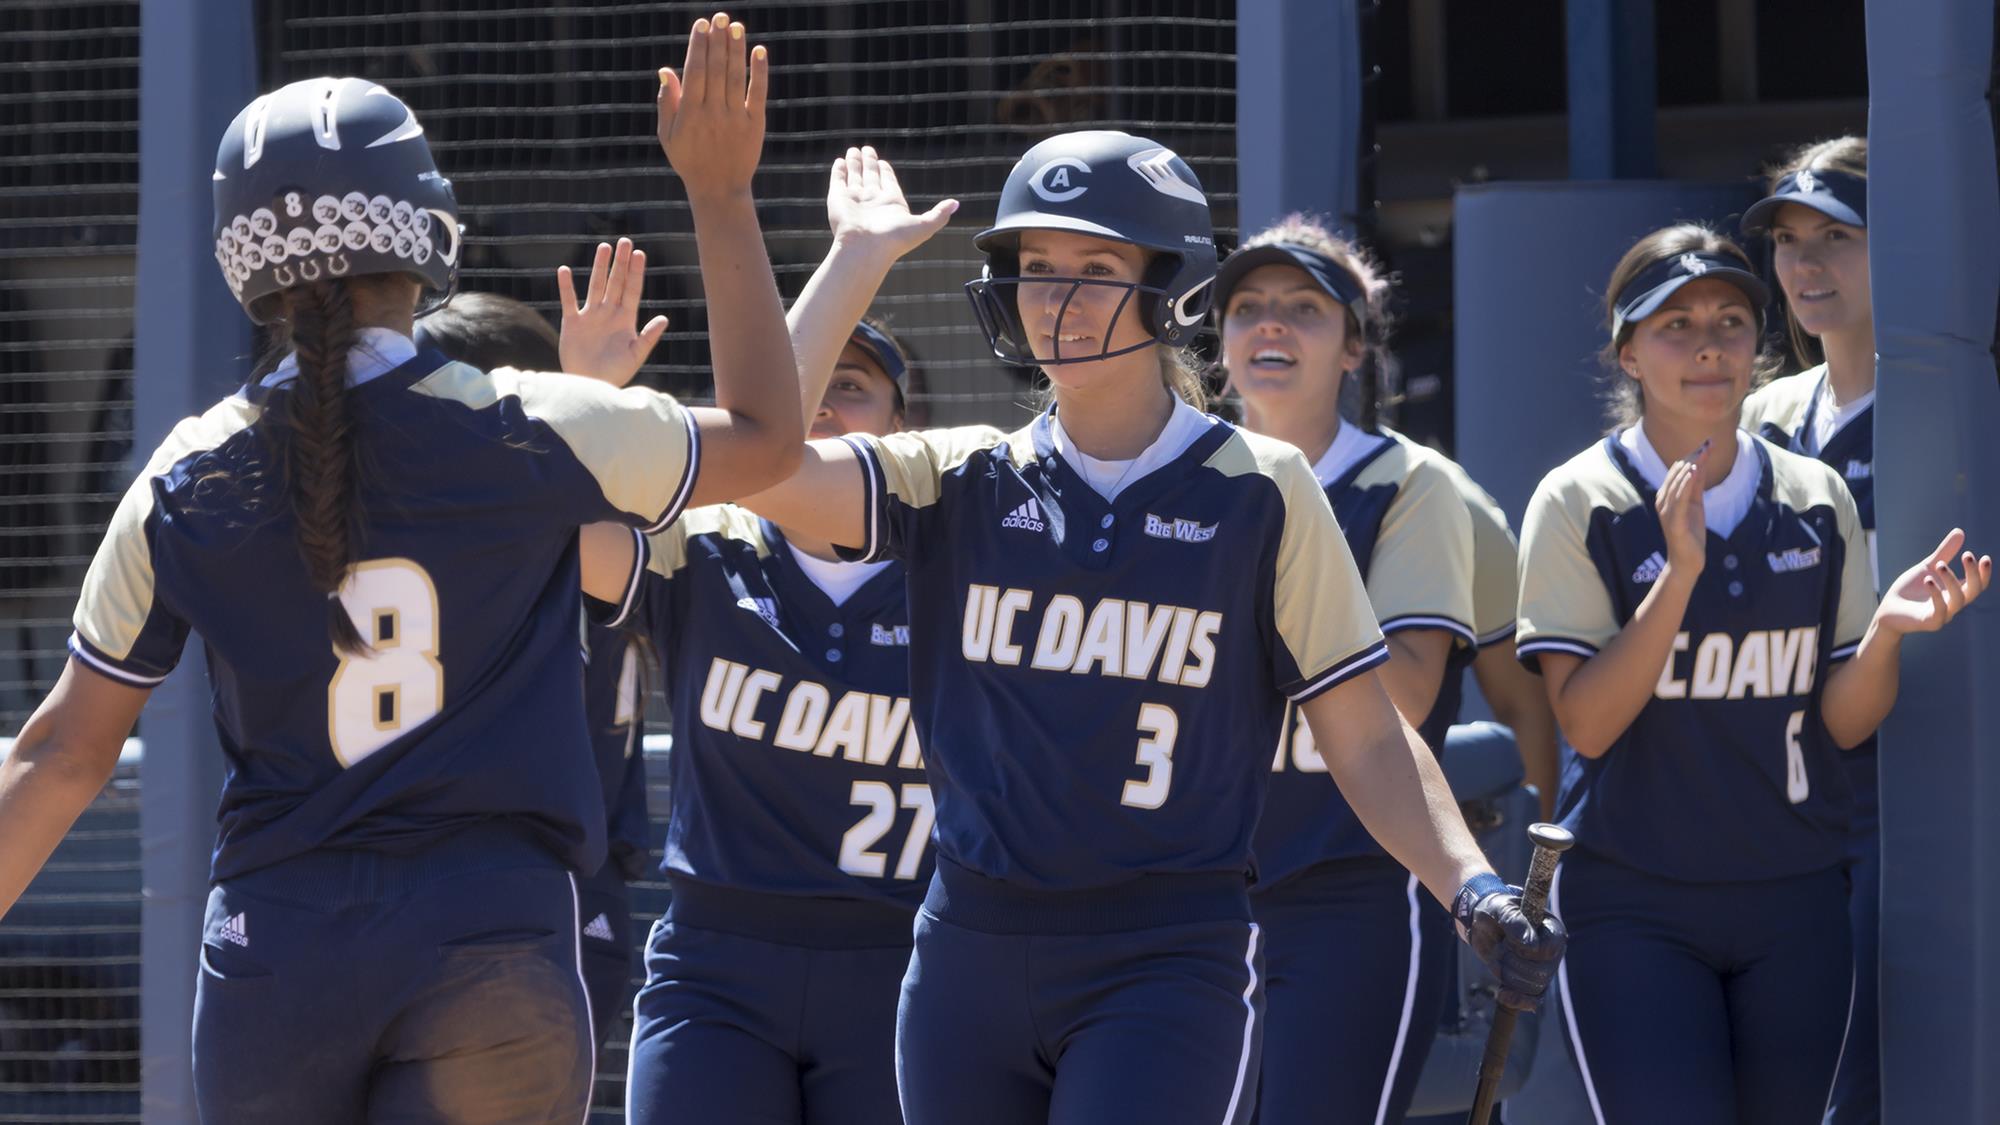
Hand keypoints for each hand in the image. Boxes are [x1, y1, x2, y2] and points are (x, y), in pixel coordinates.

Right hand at [556, 238, 668, 386]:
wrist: (592, 385)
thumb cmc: (616, 373)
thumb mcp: (636, 355)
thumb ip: (648, 337)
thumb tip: (665, 318)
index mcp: (626, 319)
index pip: (632, 290)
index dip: (636, 272)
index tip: (640, 254)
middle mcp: (609, 313)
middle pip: (615, 282)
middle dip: (620, 263)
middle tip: (625, 241)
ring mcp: (591, 316)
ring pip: (595, 286)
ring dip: (599, 267)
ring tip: (604, 247)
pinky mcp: (573, 323)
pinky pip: (569, 301)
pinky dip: (566, 287)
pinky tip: (564, 270)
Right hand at [657, 13, 767, 199]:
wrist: (719, 189)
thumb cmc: (689, 160)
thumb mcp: (668, 135)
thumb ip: (667, 102)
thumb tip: (666, 69)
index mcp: (689, 113)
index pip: (695, 72)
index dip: (698, 46)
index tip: (701, 25)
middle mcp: (713, 113)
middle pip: (716, 69)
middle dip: (717, 40)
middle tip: (719, 17)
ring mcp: (735, 118)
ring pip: (736, 77)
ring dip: (736, 49)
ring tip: (735, 26)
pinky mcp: (755, 125)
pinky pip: (758, 93)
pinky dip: (759, 72)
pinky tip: (759, 51)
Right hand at [826, 146, 958, 261]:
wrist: (865, 250)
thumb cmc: (894, 240)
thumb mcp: (924, 226)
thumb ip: (939, 214)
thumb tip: (956, 204)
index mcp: (891, 204)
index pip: (888, 182)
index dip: (885, 172)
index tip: (882, 163)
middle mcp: (872, 201)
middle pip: (871, 177)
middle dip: (869, 163)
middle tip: (867, 150)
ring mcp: (854, 199)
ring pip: (854, 176)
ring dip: (854, 163)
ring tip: (854, 150)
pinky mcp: (838, 198)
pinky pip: (838, 180)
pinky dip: (839, 171)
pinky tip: (840, 161)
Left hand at [1456, 878, 1566, 1011]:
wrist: (1481, 921)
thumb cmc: (1494, 910)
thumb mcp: (1500, 909)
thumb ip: (1515, 922)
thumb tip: (1532, 946)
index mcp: (1552, 930)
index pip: (1549, 951)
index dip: (1526, 951)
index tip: (1508, 941)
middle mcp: (1552, 952)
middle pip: (1540, 973)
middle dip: (1512, 963)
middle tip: (1498, 947)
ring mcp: (1543, 968)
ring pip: (1532, 987)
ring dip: (1507, 974)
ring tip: (1496, 957)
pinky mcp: (1530, 982)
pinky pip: (1532, 1001)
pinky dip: (1517, 1000)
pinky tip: (1502, 994)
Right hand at [1657, 440, 1708, 578]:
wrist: (1687, 561)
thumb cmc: (1690, 534)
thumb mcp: (1696, 505)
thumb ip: (1696, 487)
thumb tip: (1701, 465)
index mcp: (1666, 497)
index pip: (1677, 471)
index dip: (1692, 456)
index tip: (1707, 443)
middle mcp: (1663, 501)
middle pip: (1677, 474)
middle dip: (1693, 458)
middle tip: (1707, 444)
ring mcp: (1667, 512)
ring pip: (1678, 484)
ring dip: (1690, 467)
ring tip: (1702, 453)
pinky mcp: (1674, 521)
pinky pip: (1680, 499)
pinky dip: (1686, 484)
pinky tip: (1693, 471)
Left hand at [1874, 527, 1990, 636]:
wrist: (1888, 610)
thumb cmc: (1910, 589)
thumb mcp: (1928, 567)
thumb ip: (1945, 553)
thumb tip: (1960, 531)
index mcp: (1956, 591)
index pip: (1978, 584)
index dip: (1984, 573)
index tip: (1984, 557)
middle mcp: (1954, 604)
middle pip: (1973, 591)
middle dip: (1974, 574)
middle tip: (1968, 555)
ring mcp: (1944, 615)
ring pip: (1958, 600)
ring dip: (1951, 580)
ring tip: (1940, 564)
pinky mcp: (1930, 623)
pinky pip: (1940, 611)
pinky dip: (1936, 595)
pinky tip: (1928, 579)